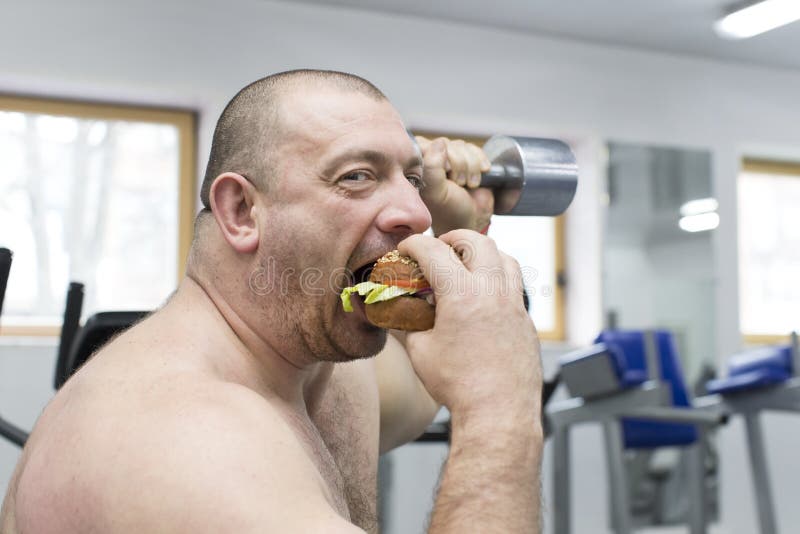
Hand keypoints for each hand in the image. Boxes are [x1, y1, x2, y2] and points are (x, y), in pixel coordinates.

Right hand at [397, 230, 541, 417]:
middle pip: (476, 241)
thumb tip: (396, 310)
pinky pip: (515, 285)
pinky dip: (497, 279)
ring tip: (465, 265)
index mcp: (462, 294)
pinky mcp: (526, 321)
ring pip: (504, 257)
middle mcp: (492, 291)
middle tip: (438, 249)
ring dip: (482, 254)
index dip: (414, 244)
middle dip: (452, 239)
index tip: (405, 249)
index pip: (433, 251)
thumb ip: (407, 323)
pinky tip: (483, 297)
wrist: (498, 412)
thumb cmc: (457, 385)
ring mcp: (514, 304)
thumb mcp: (419, 351)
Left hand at [415, 136, 493, 235]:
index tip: (444, 176)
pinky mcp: (467, 158)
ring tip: (467, 185)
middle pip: (445, 144)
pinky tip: (477, 179)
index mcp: (417, 167)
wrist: (474, 220)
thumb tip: (439, 142)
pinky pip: (474, 149)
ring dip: (469, 167)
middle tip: (457, 184)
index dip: (437, 158)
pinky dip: (480, 163)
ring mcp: (450, 158)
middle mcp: (431, 159)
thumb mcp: (436, 192)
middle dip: (457, 165)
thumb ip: (432, 167)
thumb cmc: (449, 211)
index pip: (423, 144)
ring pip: (461, 146)